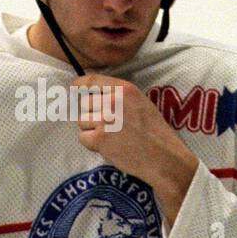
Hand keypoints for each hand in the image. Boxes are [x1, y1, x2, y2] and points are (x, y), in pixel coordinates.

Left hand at [71, 74, 199, 223]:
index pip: (92, 81)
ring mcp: (104, 119)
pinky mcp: (99, 138)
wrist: (163, 156)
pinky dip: (92, 145)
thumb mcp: (141, 103)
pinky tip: (109, 147)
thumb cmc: (155, 132)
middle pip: (84, 104)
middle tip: (105, 126)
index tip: (74, 89)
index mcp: (124, 89)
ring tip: (110, 137)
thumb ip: (119, 96)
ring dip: (91, 130)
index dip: (79, 85)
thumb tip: (94, 96)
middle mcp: (112, 101)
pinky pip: (83, 138)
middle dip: (90, 115)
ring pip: (81, 121)